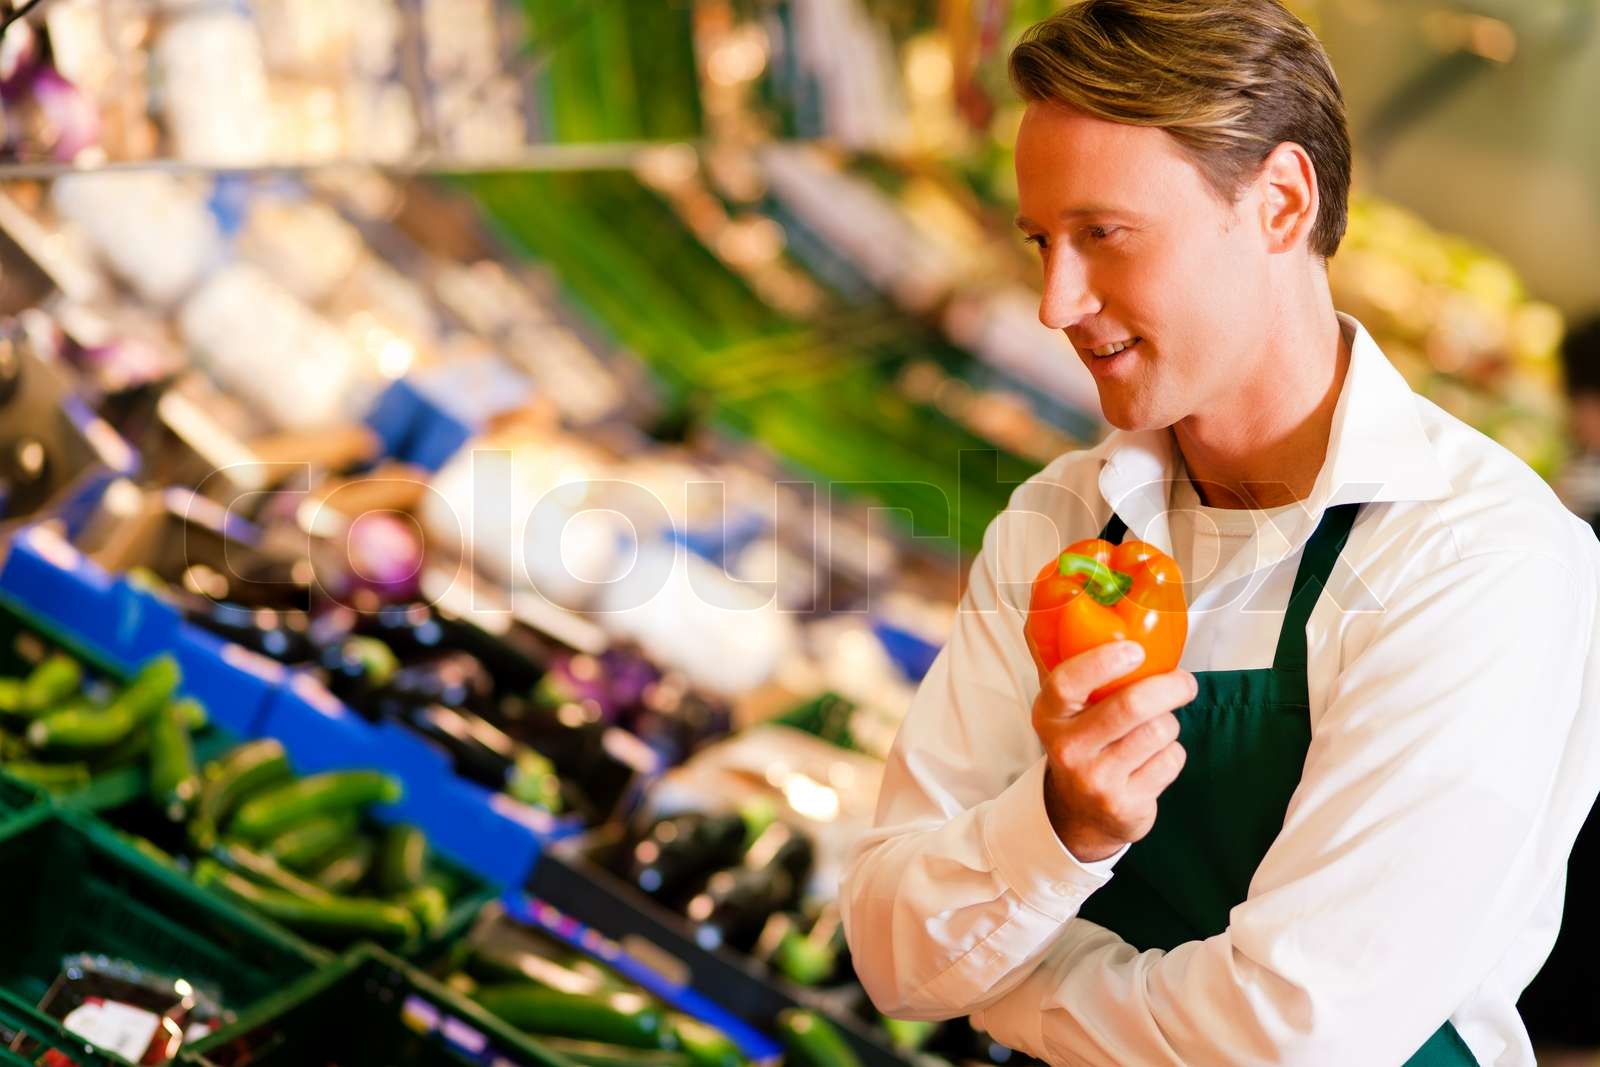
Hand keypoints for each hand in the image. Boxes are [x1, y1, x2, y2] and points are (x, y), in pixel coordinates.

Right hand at [1029, 639, 1197, 862]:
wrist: (1080, 813)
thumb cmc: (1085, 744)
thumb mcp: (1068, 712)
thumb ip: (1085, 674)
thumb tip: (1119, 618)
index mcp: (1049, 715)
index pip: (1068, 683)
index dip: (1103, 663)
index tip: (1135, 650)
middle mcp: (1067, 748)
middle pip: (1131, 706)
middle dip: (1170, 687)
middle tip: (1184, 682)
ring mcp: (1094, 780)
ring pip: (1159, 732)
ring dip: (1170, 723)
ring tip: (1158, 728)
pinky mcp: (1124, 804)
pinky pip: (1170, 761)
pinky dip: (1173, 753)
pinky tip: (1155, 758)